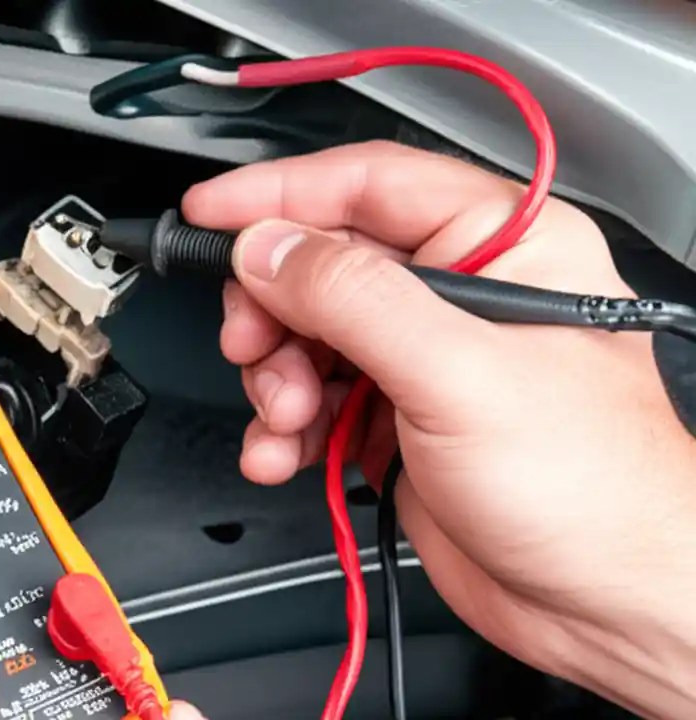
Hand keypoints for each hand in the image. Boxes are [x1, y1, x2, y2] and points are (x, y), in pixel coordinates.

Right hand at [185, 141, 695, 718]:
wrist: (604, 605)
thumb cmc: (591, 490)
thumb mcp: (459, 375)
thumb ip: (353, 298)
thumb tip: (270, 247)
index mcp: (503, 244)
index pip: (369, 185)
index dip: (280, 194)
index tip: (211, 214)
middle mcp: (459, 291)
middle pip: (321, 263)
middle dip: (273, 310)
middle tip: (252, 348)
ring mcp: (423, 356)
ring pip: (305, 333)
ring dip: (275, 377)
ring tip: (285, 418)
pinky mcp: (395, 416)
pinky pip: (311, 397)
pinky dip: (282, 425)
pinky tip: (284, 452)